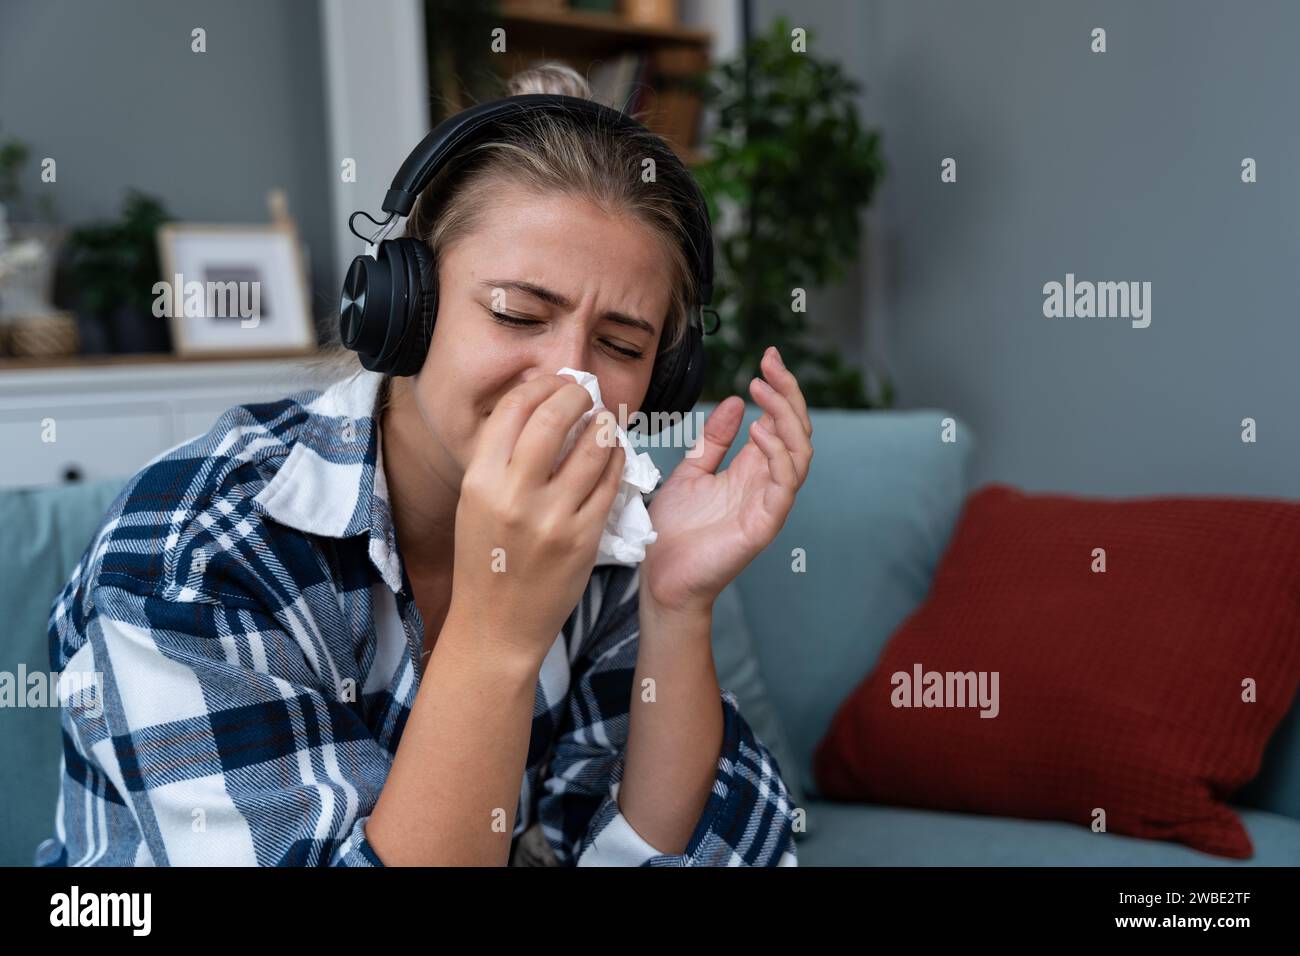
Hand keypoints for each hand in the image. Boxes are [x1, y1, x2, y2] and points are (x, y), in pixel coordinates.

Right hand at [449, 375, 623, 667]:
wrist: (497, 627)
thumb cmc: (485, 561)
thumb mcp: (476, 504)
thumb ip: (500, 458)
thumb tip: (534, 405)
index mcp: (480, 482)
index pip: (513, 410)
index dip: (539, 385)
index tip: (554, 383)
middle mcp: (515, 496)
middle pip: (554, 418)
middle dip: (576, 395)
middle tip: (585, 393)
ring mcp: (553, 519)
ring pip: (592, 447)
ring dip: (603, 425)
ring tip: (603, 421)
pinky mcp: (584, 539)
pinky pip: (610, 484)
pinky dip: (616, 460)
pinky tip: (613, 454)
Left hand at [640, 346, 813, 613]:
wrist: (661, 578)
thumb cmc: (674, 531)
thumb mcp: (690, 472)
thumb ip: (714, 441)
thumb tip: (734, 403)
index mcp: (750, 469)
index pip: (779, 421)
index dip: (778, 388)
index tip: (767, 356)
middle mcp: (765, 483)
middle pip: (796, 430)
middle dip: (788, 393)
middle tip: (771, 365)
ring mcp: (769, 503)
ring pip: (799, 453)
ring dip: (786, 417)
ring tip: (764, 391)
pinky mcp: (765, 524)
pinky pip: (785, 484)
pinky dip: (779, 454)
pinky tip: (760, 431)